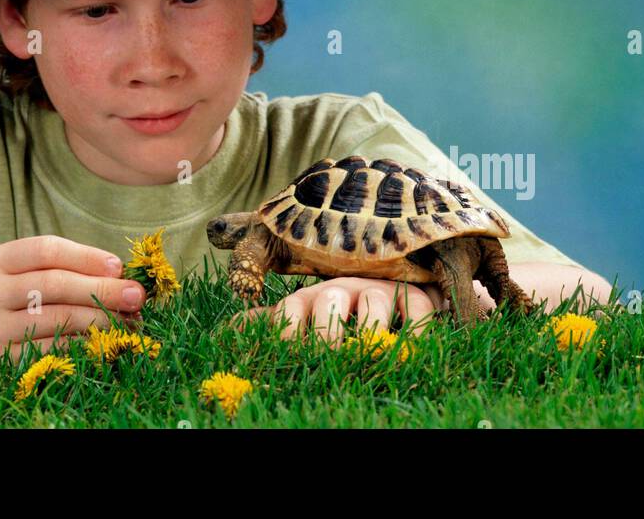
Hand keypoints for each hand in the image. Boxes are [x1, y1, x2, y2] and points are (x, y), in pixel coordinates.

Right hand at [0, 235, 144, 363]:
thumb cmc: (13, 297)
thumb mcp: (26, 271)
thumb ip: (65, 266)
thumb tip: (119, 274)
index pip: (47, 250)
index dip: (87, 256)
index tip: (119, 266)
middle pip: (55, 285)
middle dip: (101, 289)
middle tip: (135, 295)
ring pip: (58, 320)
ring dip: (100, 319)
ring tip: (128, 319)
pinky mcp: (2, 360)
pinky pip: (53, 350)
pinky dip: (84, 343)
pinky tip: (103, 340)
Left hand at [228, 277, 463, 343]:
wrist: (385, 286)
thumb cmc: (331, 315)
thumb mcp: (297, 319)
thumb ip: (265, 323)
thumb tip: (224, 332)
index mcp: (305, 299)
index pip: (289, 311)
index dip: (286, 332)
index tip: (286, 355)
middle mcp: (337, 290)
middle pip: (327, 302)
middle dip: (327, 332)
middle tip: (329, 356)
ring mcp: (373, 290)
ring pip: (371, 304)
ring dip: (371, 329)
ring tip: (371, 352)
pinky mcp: (410, 295)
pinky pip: (417, 306)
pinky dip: (419, 327)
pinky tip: (416, 348)